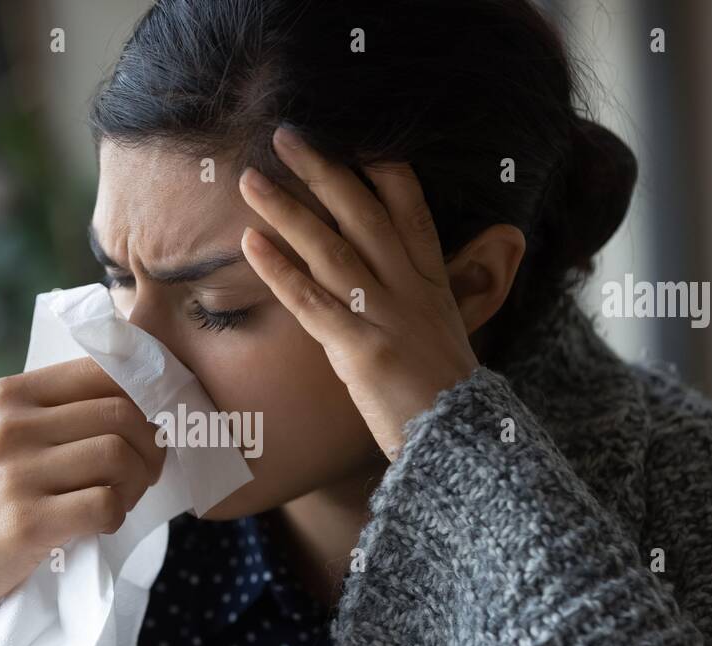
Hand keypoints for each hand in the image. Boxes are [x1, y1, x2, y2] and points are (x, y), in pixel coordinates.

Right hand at [0, 357, 164, 645]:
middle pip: (123, 413)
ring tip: (122, 498)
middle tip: (144, 471)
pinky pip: (106, 506)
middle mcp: (13, 426)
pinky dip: (117, 516)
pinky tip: (100, 523)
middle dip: (150, 444)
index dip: (145, 396)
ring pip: (120, 455)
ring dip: (138, 482)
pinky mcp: (27, 524)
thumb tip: (141, 404)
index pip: (105, 370)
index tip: (152, 424)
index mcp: (11, 395)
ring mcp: (18, 475)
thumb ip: (53, 415)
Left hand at [237, 125, 479, 459]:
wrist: (463, 444)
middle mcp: (410, 288)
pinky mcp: (361, 351)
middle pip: (362, 213)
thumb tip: (406, 281)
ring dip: (286, 209)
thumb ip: (425, 296)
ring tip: (248, 180)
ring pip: (330, 249)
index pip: (409, 208)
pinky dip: (280, 270)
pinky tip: (250, 244)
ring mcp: (386, 316)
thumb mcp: (446, 332)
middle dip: (322, 170)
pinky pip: (312, 302)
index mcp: (432, 280)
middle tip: (283, 136)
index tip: (348, 135)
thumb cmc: (446, 395)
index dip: (380, 169)